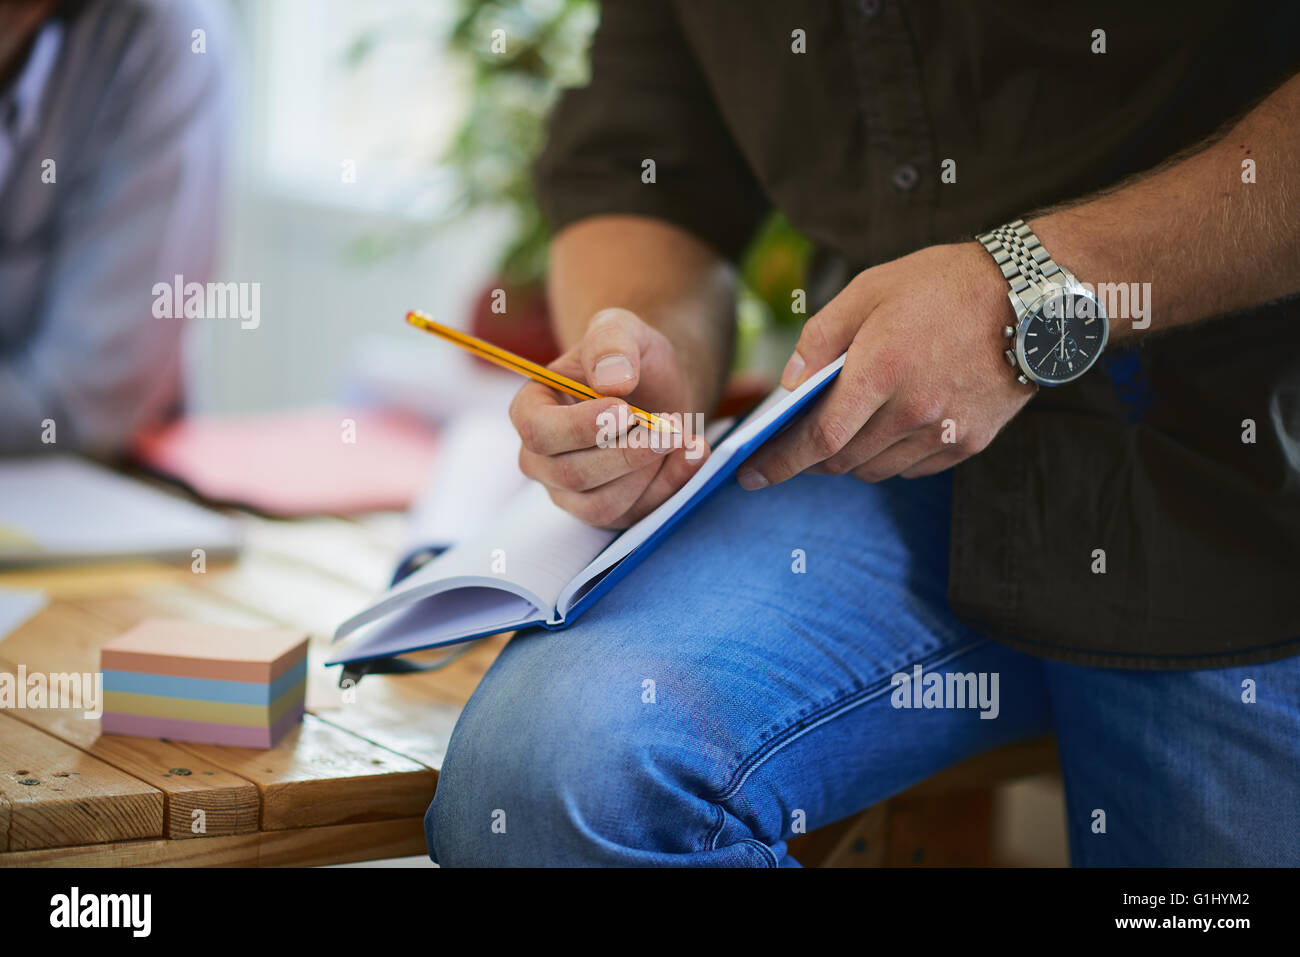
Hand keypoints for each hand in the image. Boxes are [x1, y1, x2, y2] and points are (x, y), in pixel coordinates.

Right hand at [510, 307, 709, 527]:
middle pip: (572, 474)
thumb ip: (611, 342)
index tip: (626, 408)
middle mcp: (541, 459)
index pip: (539, 432)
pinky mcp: (606, 512)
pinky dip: (670, 486)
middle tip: (670, 425)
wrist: (660, 387)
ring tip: (681, 434)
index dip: (581, 426)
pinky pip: (634, 515)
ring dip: (647, 472)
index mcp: (530, 410)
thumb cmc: (630, 359)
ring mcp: (570, 493)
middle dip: (627, 452)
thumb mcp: (621, 329)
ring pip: (601, 505)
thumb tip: (612, 380)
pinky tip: (693, 452)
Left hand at [739, 242, 1032, 487]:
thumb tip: (788, 385)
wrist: (1029, 296)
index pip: (818, 439)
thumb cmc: (942, 286)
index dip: (780, 462)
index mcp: (881, 371)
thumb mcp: (869, 290)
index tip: (751, 475)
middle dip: (809, 459)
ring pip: (875, 469)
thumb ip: (820, 338)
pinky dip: (888, 457)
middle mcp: (913, 411)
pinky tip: (889, 427)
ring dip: (849, 458)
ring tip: (846, 427)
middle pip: (842, 461)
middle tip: (791, 446)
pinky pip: (911, 467)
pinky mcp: (969, 442)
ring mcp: (944, 432)